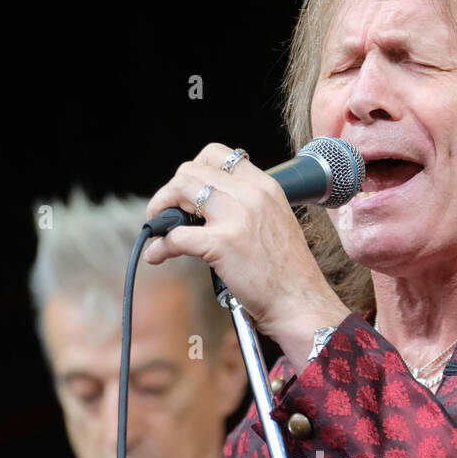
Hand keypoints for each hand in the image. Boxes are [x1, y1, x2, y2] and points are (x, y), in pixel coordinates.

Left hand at [143, 142, 348, 366]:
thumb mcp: (276, 222)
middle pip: (192, 171)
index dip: (194, 169)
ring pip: (180, 192)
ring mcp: (235, 217)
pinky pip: (175, 236)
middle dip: (170, 190)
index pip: (218, 155)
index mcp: (265, 186)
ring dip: (160, 209)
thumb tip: (211, 208)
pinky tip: (156, 255)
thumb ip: (249, 206)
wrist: (299, 302)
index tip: (187, 189)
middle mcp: (250, 194)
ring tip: (157, 227)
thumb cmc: (288, 273)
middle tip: (166, 211)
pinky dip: (160, 247)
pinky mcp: (221, 244)